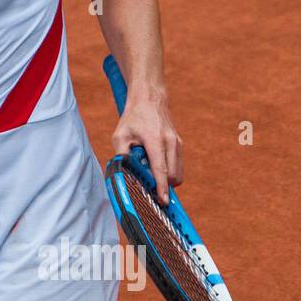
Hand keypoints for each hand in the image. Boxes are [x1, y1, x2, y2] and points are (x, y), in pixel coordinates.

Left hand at [111, 89, 182, 204]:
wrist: (150, 99)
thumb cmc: (133, 118)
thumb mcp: (120, 135)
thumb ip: (121, 154)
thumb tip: (124, 173)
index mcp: (156, 140)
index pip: (161, 169)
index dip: (162, 187)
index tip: (163, 201)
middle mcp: (171, 143)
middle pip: (173, 176)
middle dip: (163, 185)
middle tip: (148, 185)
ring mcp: (178, 144)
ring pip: (178, 173)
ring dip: (166, 179)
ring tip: (149, 170)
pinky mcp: (179, 145)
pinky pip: (178, 166)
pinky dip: (168, 171)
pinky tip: (155, 164)